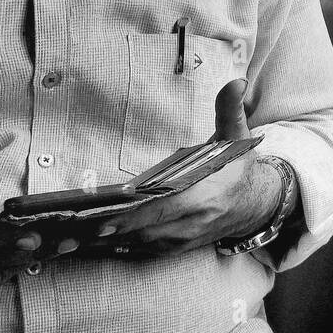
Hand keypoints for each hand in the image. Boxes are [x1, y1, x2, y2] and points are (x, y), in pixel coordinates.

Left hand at [85, 79, 281, 258]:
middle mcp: (196, 221)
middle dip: (111, 230)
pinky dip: (121, 247)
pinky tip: (96, 242)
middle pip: (147, 231)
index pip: (167, 208)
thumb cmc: (239, 168)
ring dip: (111, 241)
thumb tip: (236, 82)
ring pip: (143, 244)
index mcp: (208, 194)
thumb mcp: (238, 136)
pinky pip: (147, 250)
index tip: (106, 216)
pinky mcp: (180, 246)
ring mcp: (187, 237)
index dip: (136, 215)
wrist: (258, 204)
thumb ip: (230, 109)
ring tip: (75, 238)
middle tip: (73, 230)